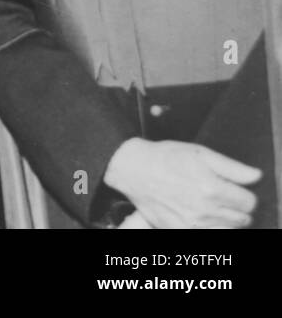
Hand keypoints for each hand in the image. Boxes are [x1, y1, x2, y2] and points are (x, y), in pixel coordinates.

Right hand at [103, 138, 259, 228]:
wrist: (133, 169)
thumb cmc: (165, 157)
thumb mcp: (200, 153)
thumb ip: (231, 167)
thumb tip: (255, 176)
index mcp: (212, 188)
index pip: (249, 202)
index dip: (243, 193)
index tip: (233, 188)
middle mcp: (204, 210)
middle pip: (241, 219)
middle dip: (236, 207)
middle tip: (221, 195)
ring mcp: (191, 223)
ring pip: (227, 230)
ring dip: (224, 219)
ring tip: (210, 205)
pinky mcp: (179, 230)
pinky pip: (208, 235)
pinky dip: (208, 227)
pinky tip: (199, 215)